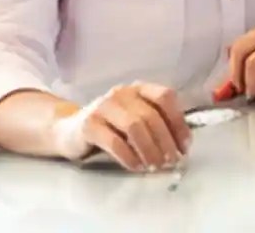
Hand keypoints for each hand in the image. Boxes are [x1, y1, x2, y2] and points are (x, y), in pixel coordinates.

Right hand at [49, 82, 190, 172]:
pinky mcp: (89, 124)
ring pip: (135, 127)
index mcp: (138, 88)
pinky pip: (115, 142)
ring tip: (155, 166)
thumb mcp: (135, 118)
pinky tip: (136, 167)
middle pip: (151, 115)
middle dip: (166, 141)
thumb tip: (182, 144)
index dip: (178, 122)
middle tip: (171, 161)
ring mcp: (104, 106)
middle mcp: (122, 93)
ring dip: (150, 150)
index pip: (166, 97)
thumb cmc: (110, 127)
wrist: (69, 130)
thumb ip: (156, 123)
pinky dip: (130, 157)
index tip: (185, 145)